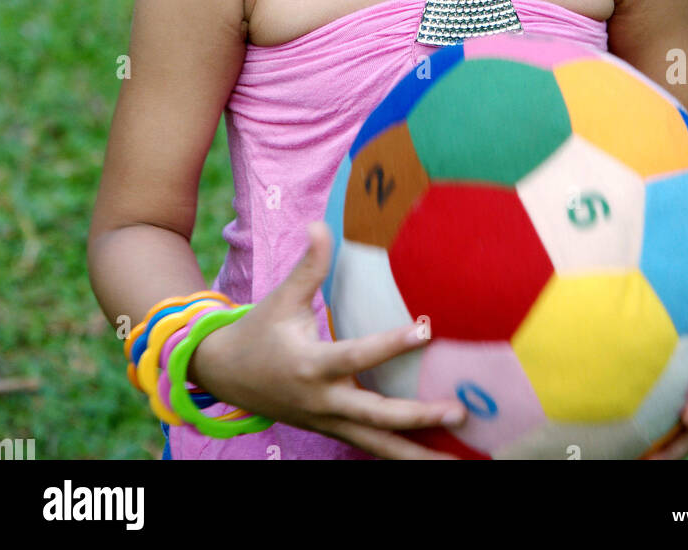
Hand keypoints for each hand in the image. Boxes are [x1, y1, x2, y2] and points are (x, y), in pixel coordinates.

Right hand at [191, 221, 467, 459]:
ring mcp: (328, 422)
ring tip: (462, 463)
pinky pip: (371, 445)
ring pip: (377, 445)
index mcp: (310, 365)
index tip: (425, 331)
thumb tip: (320, 224)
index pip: (357, 356)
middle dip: (418, 417)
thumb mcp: (282, 299)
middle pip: (375, 416)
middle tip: (459, 412)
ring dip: (416, 454)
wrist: (226, 376)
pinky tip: (435, 456)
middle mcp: (322, 401)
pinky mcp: (332, 430)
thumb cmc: (258, 331)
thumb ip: (308, 266)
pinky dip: (401, 453)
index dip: (392, 345)